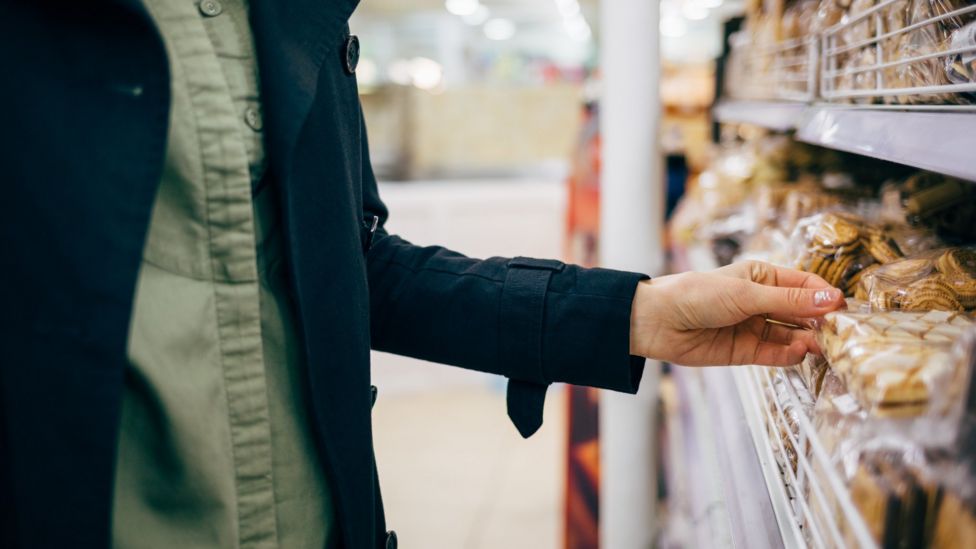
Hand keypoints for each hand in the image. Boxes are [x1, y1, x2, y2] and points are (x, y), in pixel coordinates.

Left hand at [629, 260, 844, 365]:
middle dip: (820, 322)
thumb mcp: (746, 294)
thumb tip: (832, 300)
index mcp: (762, 277)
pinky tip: (800, 354)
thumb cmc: (697, 294)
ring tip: (823, 346)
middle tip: (841, 334)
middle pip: (801, 313)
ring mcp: (754, 327)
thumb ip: (788, 301)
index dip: (825, 296)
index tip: (846, 309)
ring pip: (791, 336)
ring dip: (808, 341)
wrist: (657, 321)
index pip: (804, 285)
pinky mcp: (745, 352)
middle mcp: (761, 302)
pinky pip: (774, 355)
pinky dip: (789, 356)